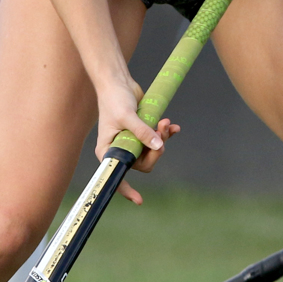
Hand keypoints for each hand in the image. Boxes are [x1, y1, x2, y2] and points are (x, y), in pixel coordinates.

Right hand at [95, 77, 180, 204]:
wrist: (118, 81)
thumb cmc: (115, 99)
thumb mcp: (127, 116)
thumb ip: (143, 132)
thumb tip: (158, 146)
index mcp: (108, 150)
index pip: (117, 175)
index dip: (127, 189)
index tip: (139, 200)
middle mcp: (120, 149)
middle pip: (143, 163)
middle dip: (156, 150)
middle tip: (162, 131)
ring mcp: (132, 141)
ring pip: (152, 151)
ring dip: (163, 138)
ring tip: (166, 122)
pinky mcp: (142, 132)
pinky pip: (156, 139)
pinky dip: (166, 134)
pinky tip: (174, 126)